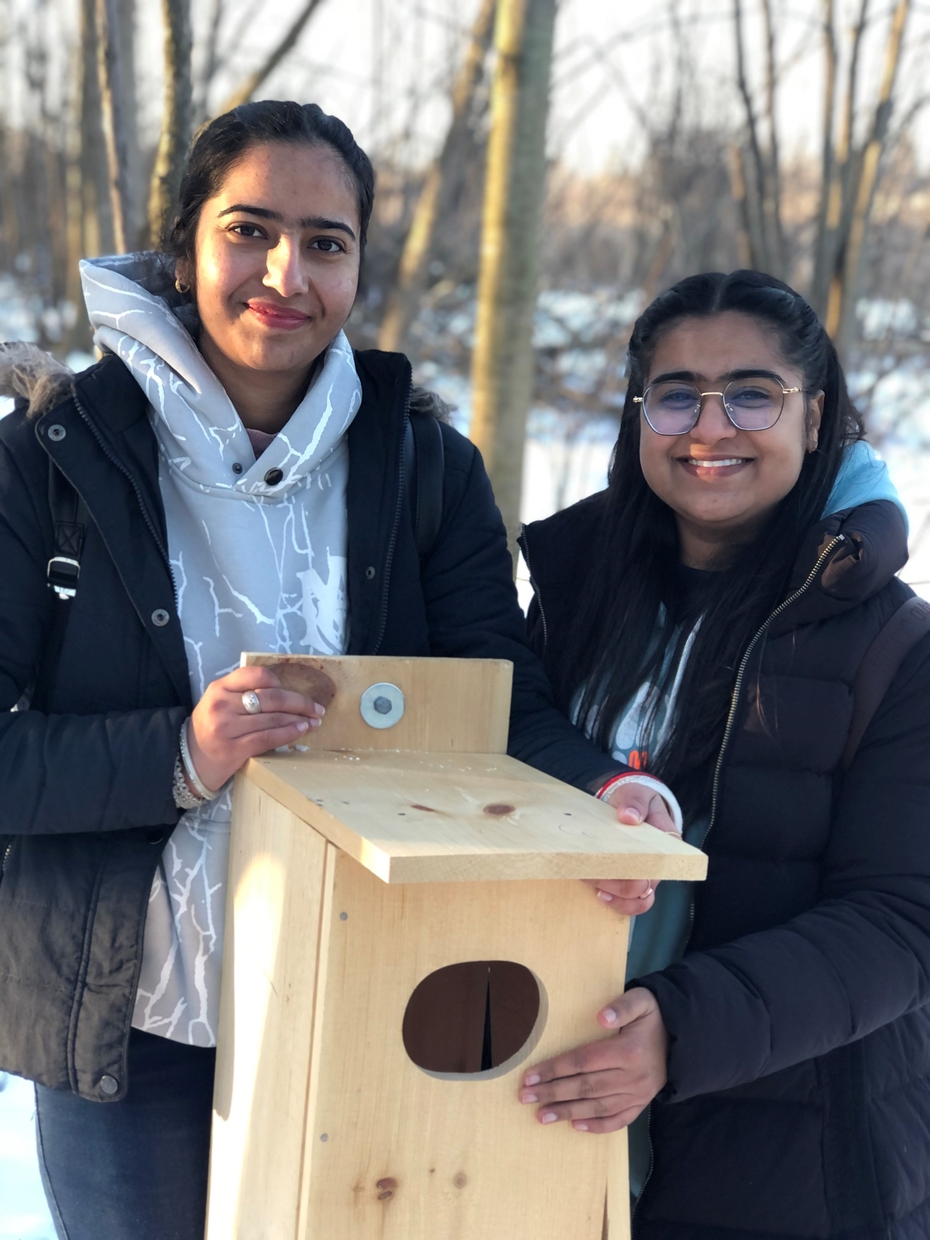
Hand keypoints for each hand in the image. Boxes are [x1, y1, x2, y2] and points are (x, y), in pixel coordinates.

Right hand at [187, 666, 324, 792]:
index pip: (256, 675)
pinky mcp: (233, 749)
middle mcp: (222, 704)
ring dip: (299, 719)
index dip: (280, 682)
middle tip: (317, 708)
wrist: (191, 760)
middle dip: (300, 702)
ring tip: (314, 721)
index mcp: (219, 687)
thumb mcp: (219, 701)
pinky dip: (289, 733)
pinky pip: (268, 737)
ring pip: (273, 719)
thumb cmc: (212, 728)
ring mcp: (226, 727)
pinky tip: (301, 730)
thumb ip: (244, 692)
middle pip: (271, 698)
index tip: (294, 690)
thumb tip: (286, 692)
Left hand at [518, 988, 667, 1132]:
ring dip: (567, 1113)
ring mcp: (638, 1094)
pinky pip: (618, 1120)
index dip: (555, 1069)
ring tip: (541, 1116)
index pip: (583, 1062)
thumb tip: (601, 1017)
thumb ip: (623, 1006)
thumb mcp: (643, 1001)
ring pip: (598, 1107)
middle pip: (585, 1087)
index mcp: (629, 1051)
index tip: (530, 1076)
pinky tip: (576, 1127)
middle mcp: (633, 1077)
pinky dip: (597, 1126)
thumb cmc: (655, 1016)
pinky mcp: (642, 1104)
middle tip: (525, 1098)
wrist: (685, 1039)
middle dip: (552, 1093)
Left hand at [586, 781, 680, 915]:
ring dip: (617, 898)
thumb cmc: (635, 801)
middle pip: (645, 886)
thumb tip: (629, 816)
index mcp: (669, 844)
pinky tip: (598, 894)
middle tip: (592, 872)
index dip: (641, 869)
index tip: (618, 863)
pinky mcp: (631, 882)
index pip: (662, 864)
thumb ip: (635, 801)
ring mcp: (646, 876)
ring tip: (597, 888)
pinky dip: (615, 903)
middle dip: (618, 883)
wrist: (627, 806)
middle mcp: (660, 865)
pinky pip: (629, 902)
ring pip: (639, 900)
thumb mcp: (636, 793)